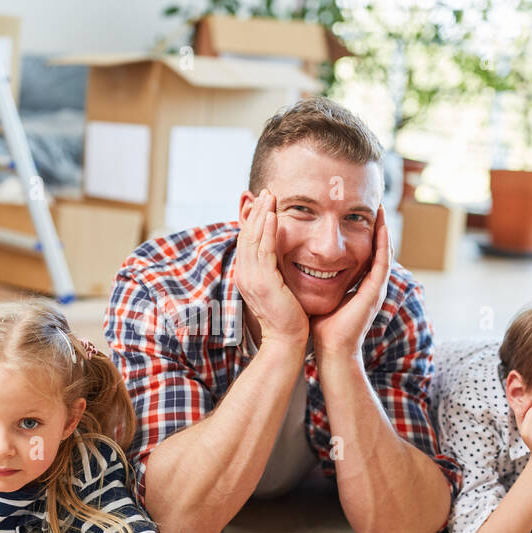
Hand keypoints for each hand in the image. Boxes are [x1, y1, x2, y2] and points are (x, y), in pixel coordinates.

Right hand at [235, 189, 307, 347]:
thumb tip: (279, 256)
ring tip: (270, 196)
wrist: (287, 340)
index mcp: (246, 276)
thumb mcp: (277, 288)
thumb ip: (274, 271)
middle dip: (256, 212)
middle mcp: (244, 275)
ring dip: (262, 215)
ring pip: (253, 239)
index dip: (253, 221)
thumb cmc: (287, 318)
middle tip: (265, 192)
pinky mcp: (263, 281)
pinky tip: (274, 215)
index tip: (263, 203)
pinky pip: (264, 250)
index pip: (246, 242)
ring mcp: (251, 278)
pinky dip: (268, 230)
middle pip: (246, 236)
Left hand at [309, 205, 390, 359]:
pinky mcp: (375, 292)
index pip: (364, 253)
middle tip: (373, 205)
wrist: (331, 350)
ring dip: (383, 230)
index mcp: (359, 286)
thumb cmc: (322, 328)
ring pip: (384, 252)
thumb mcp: (318, 295)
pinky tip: (382, 227)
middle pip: (377, 249)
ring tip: (379, 210)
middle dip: (376, 227)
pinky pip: (382, 263)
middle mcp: (371, 285)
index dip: (363, 234)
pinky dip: (383, 244)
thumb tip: (298, 266)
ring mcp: (376, 288)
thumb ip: (314, 281)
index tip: (356, 215)